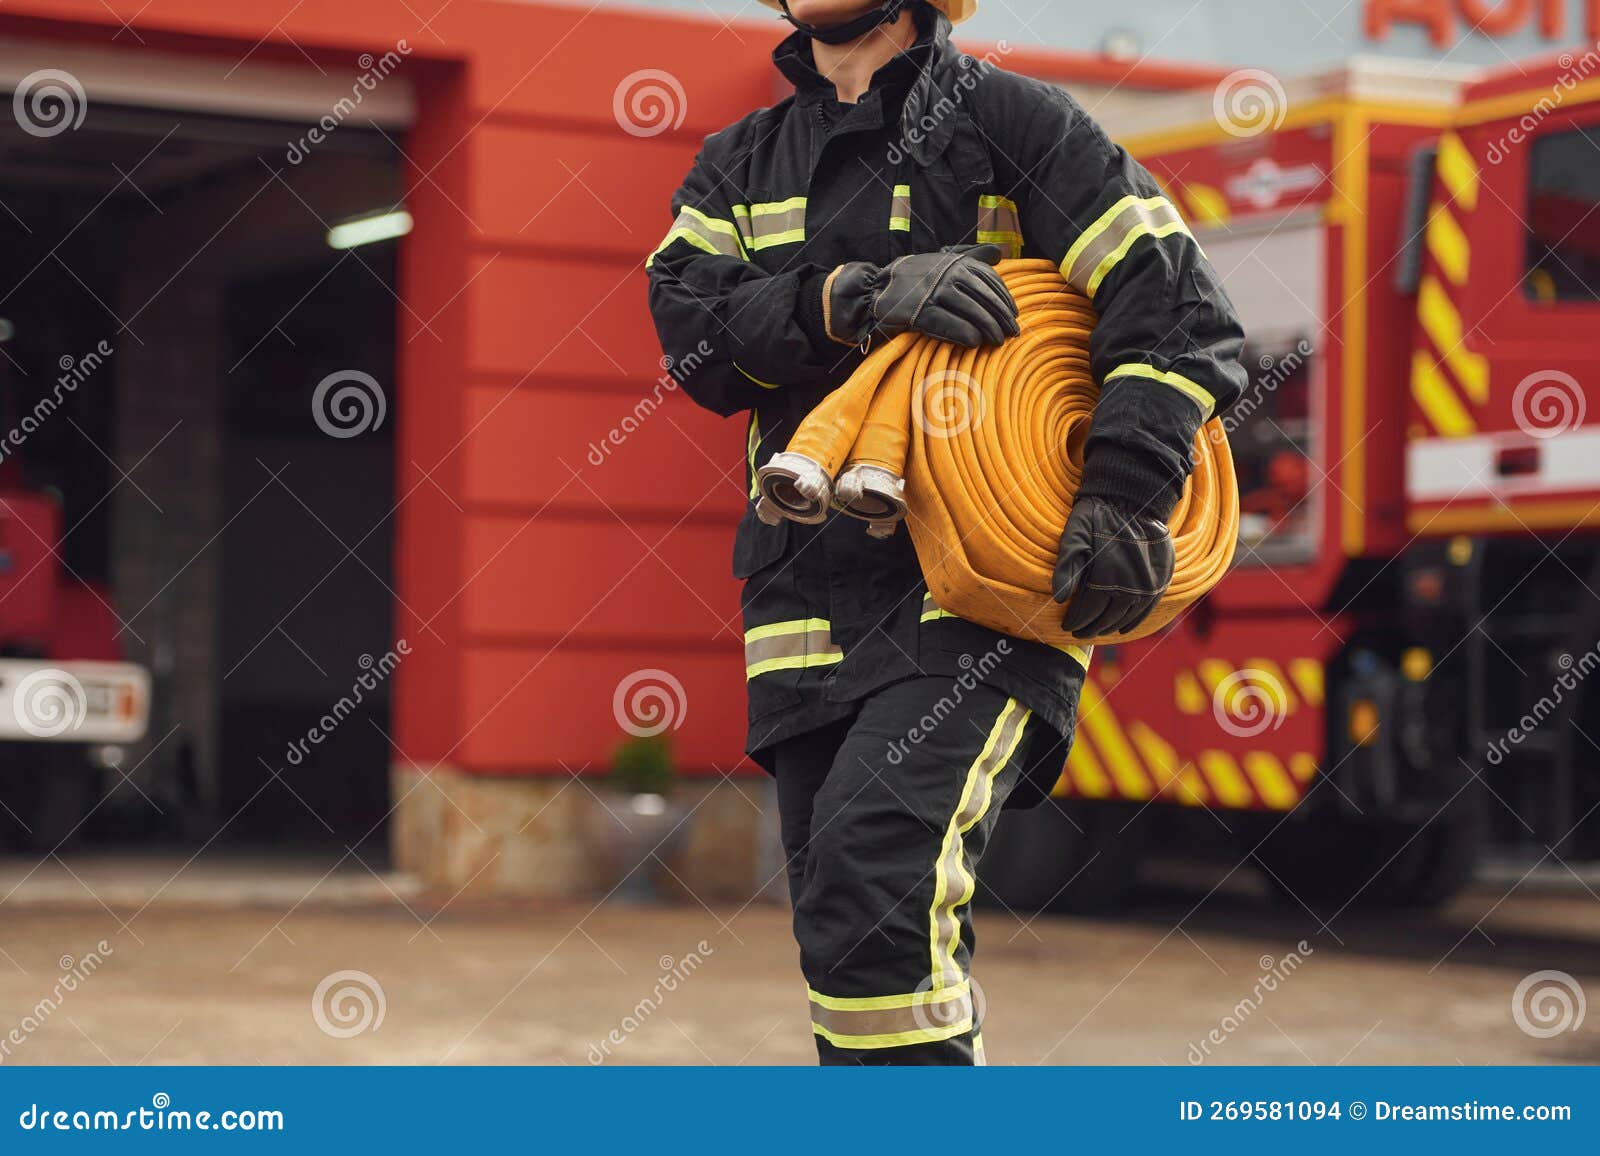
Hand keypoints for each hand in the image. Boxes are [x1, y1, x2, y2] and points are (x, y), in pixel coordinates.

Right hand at [824, 244, 1019, 347]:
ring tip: (997, 341)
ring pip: (971, 311)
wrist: (878, 289)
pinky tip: (976, 342)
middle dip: (1001, 317)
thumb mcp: (942, 261)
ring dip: (988, 328)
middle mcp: (946, 274)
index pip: (989, 280)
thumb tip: (998, 253)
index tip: (1014, 314)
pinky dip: (966, 334)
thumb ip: (970, 257)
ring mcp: (933, 292)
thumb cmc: (917, 277)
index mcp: (955, 262)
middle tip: (1011, 333)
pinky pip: (950, 324)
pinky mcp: (920, 312)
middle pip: (984, 297)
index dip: (1005, 299)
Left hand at [1051, 495, 1174, 636]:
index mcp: (1107, 574)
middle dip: (1090, 627)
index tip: (1067, 625)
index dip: (1076, 620)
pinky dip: (1134, 621)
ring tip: (1097, 630)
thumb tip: (1059, 598)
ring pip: (1126, 616)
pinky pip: (1147, 609)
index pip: (1088, 610)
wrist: (1132, 499)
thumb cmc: (1097, 516)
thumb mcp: (1074, 533)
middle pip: (1107, 617)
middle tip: (1079, 632)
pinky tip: (1122, 628)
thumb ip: (1067, 565)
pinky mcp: (1161, 579)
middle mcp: (1130, 583)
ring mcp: (1148, 584)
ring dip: (1110, 626)